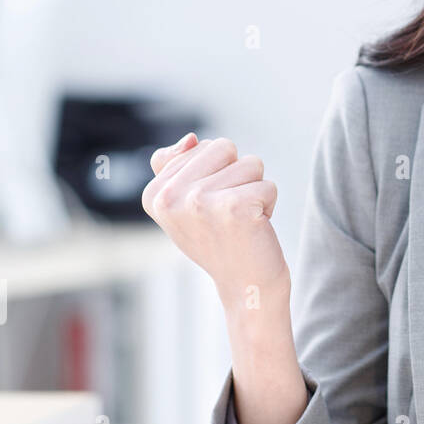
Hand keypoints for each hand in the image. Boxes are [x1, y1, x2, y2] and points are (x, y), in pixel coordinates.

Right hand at [141, 132, 289, 309]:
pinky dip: (269, 205)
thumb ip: (177, 165)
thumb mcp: (186, 204)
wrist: (245, 285)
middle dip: (237, 176)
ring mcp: (200, 202)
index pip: (202, 146)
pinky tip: (255, 229)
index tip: (209, 208)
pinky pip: (268, 185)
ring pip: (250, 164)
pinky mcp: (235, 208)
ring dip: (254, 190)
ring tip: (241, 221)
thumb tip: (191, 139)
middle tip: (228, 213)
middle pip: (225, 147)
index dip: (216, 174)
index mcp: (154, 194)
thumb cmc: (220, 238)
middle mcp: (170, 197)